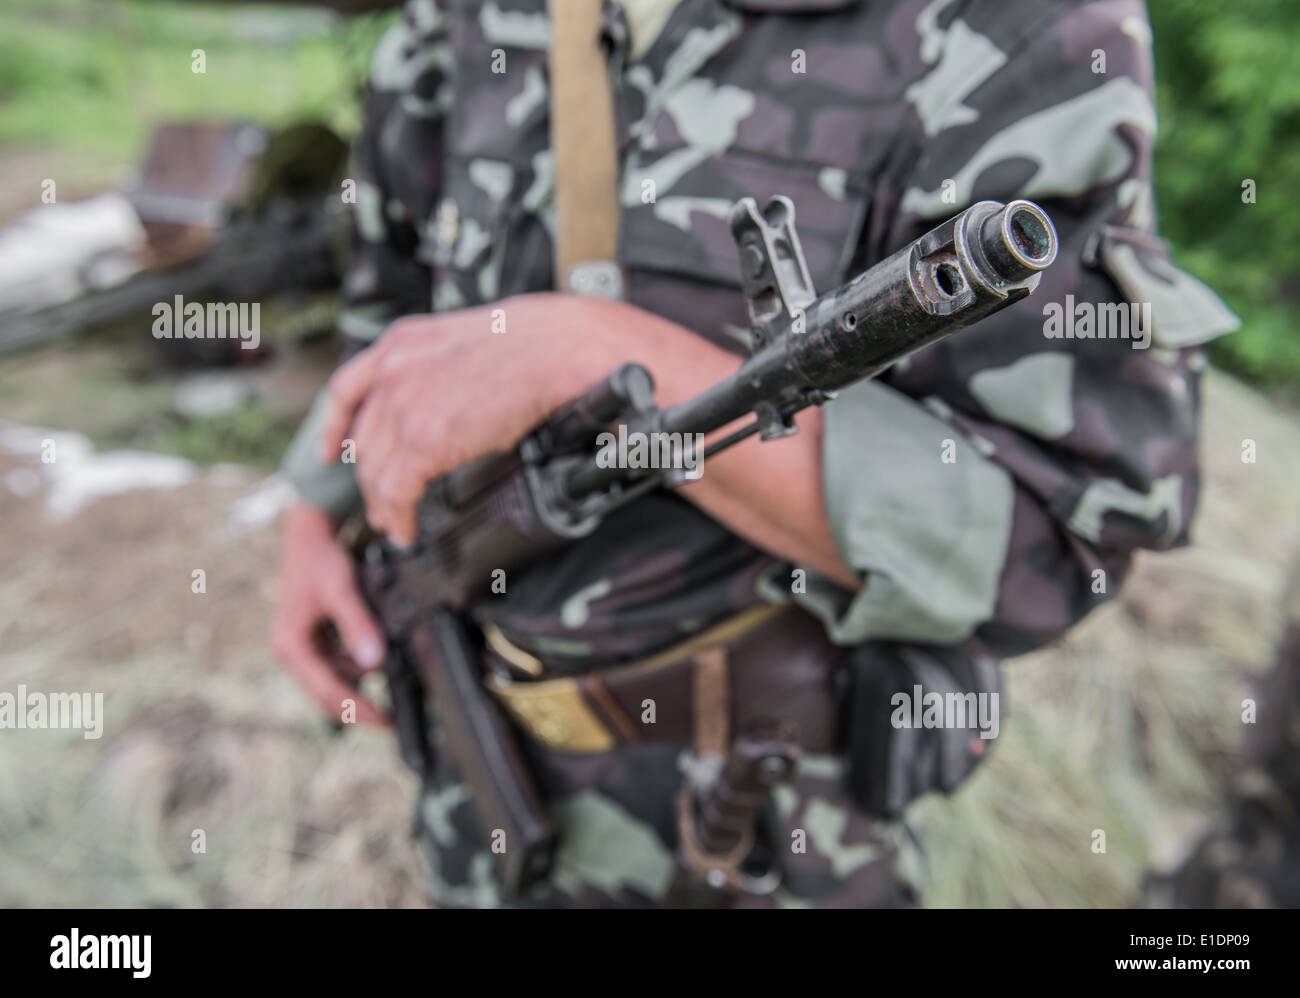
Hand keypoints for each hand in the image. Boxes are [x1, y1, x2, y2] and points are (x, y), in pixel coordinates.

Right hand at [272, 501, 386, 724]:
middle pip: (327, 694)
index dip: (357, 709)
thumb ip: (358, 625)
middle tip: (390, 721)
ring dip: (359, 688)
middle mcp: (293, 652)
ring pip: (334, 681)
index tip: (382, 722)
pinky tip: (378, 667)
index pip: (328, 691)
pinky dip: (357, 669)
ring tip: (391, 694)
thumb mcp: (341, 592)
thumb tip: (374, 662)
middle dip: (358, 708)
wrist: (309, 537)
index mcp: (292, 647)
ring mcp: (302, 648)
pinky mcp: (314, 642)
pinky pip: (337, 665)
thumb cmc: (319, 561)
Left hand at [318, 293, 626, 545]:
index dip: (334, 427)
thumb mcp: (462, 341)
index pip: (346, 390)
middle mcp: (392, 372)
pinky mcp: (423, 441)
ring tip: (393, 524)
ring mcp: (404, 406)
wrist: (556, 350)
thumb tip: (441, 409)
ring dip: (382, 505)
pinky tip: (406, 531)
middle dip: (367, 478)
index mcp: (401, 343)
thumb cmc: (531, 344)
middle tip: (378, 503)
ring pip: (374, 470)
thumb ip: (436, 372)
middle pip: (362, 440)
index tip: (331, 450)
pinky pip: (396, 492)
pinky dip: (398, 518)